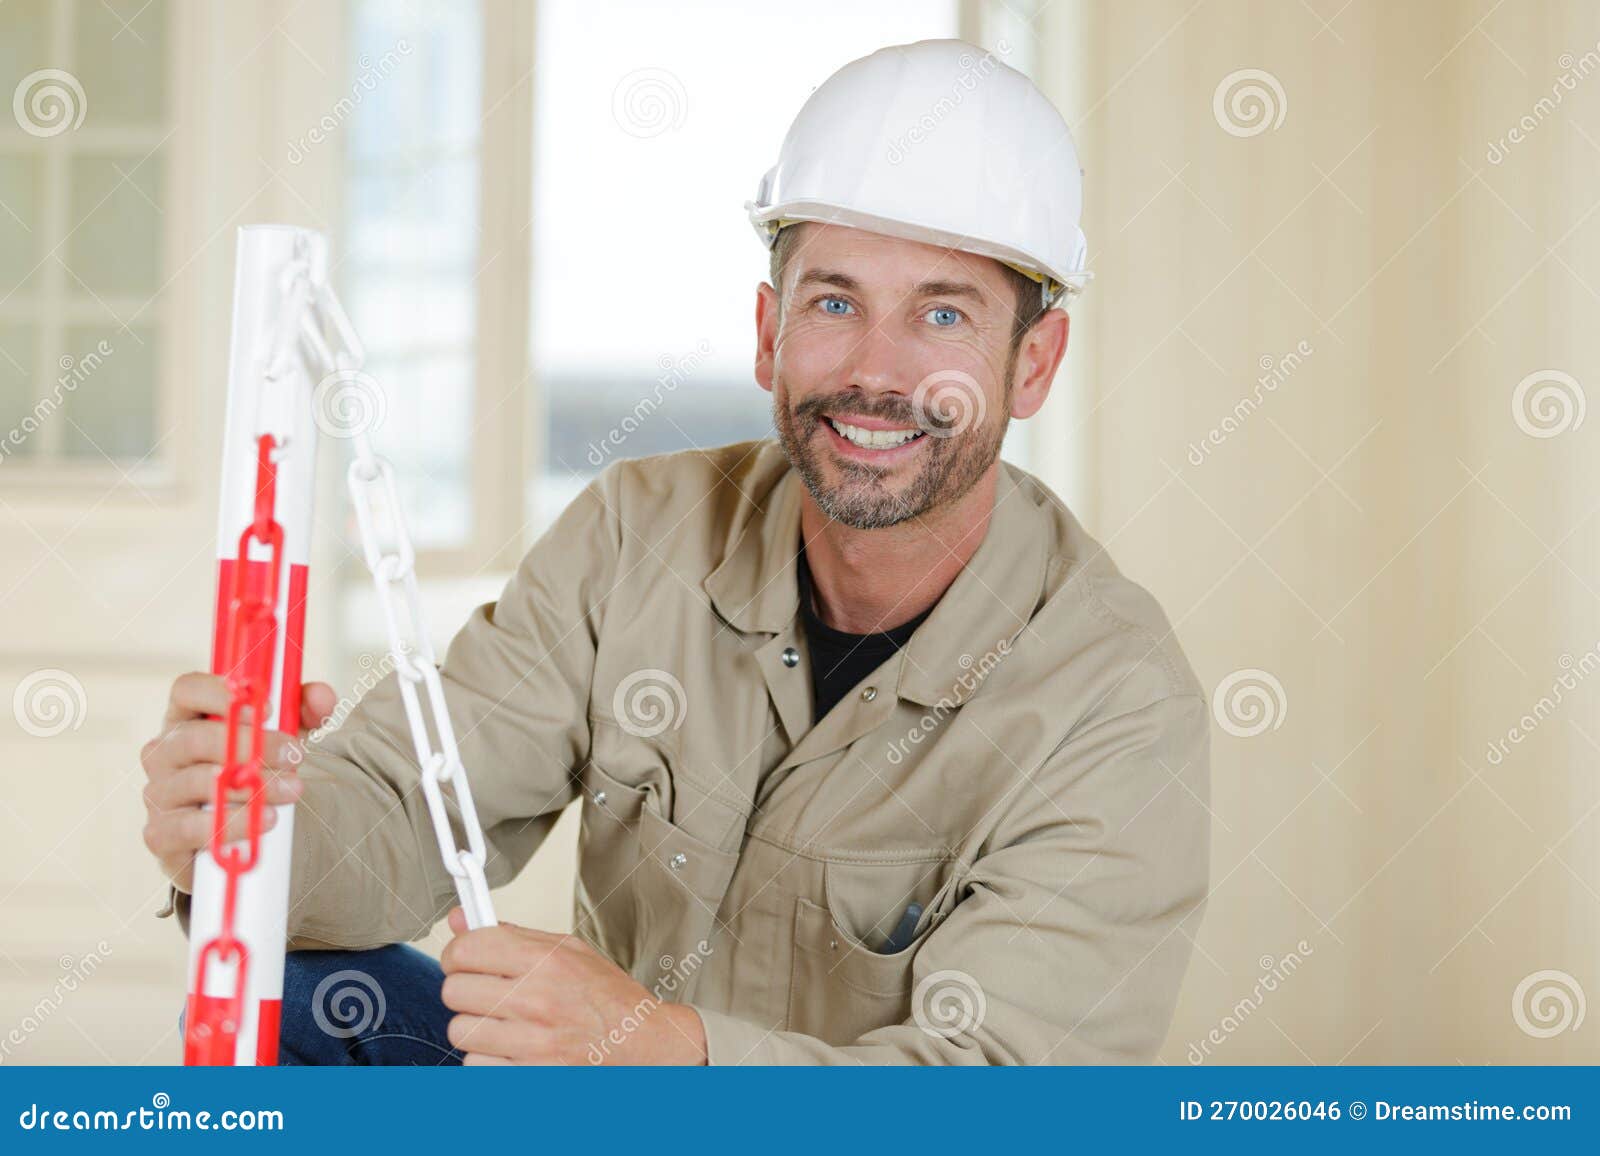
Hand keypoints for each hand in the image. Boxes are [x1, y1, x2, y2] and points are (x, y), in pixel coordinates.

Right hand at [139, 672, 337, 891]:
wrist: (244, 835)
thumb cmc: (257, 772)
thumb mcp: (285, 736)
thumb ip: (304, 710)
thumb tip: (322, 697)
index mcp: (188, 718)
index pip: (187, 690)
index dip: (220, 693)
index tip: (266, 707)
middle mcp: (165, 752)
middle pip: (194, 738)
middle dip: (250, 745)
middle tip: (294, 755)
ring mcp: (159, 793)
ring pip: (196, 782)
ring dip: (251, 787)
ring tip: (292, 790)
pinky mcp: (161, 834)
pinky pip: (187, 828)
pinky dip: (231, 824)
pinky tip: (264, 822)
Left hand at [439, 908, 707, 1065]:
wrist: (642, 1045)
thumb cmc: (606, 997)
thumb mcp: (567, 949)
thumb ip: (510, 933)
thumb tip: (459, 918)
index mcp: (546, 960)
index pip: (465, 949)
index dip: (458, 953)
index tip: (465, 959)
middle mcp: (537, 1000)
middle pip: (454, 991)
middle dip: (466, 990)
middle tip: (489, 992)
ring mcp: (533, 1044)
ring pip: (460, 1031)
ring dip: (477, 1028)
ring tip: (506, 1023)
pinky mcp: (527, 1078)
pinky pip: (474, 1066)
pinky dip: (488, 1060)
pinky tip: (514, 1050)